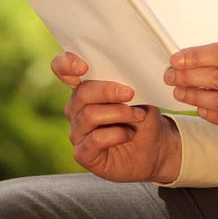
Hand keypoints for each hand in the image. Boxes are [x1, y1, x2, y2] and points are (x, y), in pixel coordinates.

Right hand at [51, 52, 181, 183]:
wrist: (154, 146)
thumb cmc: (144, 114)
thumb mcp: (141, 92)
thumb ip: (129, 80)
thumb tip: (130, 73)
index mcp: (86, 86)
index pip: (63, 69)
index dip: (66, 64)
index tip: (84, 66)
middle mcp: (76, 108)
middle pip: (81, 93)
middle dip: (108, 91)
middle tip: (131, 93)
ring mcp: (77, 132)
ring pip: (89, 115)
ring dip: (119, 113)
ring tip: (139, 115)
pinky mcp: (83, 153)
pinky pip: (94, 140)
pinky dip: (117, 134)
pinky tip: (129, 134)